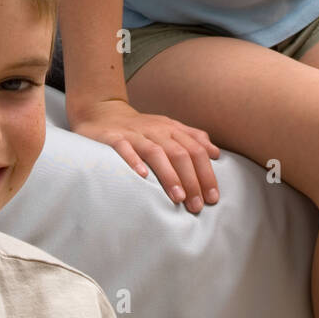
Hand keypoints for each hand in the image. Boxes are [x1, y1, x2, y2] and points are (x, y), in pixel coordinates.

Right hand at [67, 98, 220, 213]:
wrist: (103, 112)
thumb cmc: (141, 127)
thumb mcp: (168, 128)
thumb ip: (192, 138)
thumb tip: (215, 153)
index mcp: (171, 129)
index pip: (196, 150)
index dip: (206, 174)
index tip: (213, 198)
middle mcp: (156, 130)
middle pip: (180, 153)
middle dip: (192, 180)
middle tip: (197, 206)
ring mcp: (134, 133)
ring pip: (156, 152)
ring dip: (169, 175)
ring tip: (178, 198)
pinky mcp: (113, 137)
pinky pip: (124, 148)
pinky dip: (134, 160)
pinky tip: (143, 175)